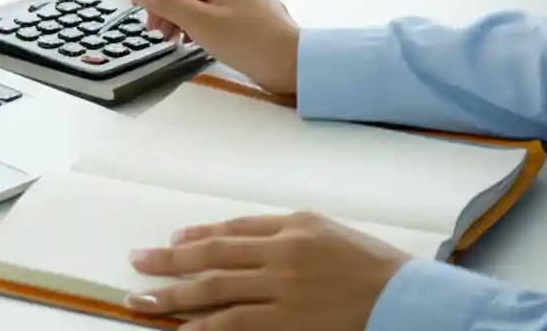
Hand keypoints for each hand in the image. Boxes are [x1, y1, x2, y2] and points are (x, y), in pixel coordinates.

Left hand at [126, 213, 411, 330]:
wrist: (410, 301)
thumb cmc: (375, 267)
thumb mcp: (330, 233)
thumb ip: (284, 231)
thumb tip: (235, 235)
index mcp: (294, 226)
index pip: (233, 229)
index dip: (198, 236)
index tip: (171, 241)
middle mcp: (282, 254)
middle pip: (213, 256)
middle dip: (170, 260)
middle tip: (136, 262)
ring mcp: (283, 290)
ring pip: (216, 292)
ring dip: (174, 297)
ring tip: (141, 301)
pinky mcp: (288, 323)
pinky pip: (237, 325)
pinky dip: (207, 327)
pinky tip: (184, 330)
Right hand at [127, 0, 299, 95]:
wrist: (292, 64)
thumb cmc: (250, 40)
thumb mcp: (202, 22)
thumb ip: (166, 2)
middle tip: (152, 27)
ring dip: (168, 12)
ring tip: (165, 38)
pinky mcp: (230, 7)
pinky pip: (197, 5)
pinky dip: (184, 20)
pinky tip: (182, 40)